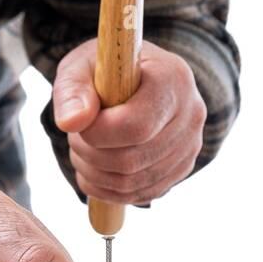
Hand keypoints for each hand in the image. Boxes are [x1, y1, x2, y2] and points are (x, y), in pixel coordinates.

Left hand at [52, 39, 206, 204]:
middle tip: (75, 137)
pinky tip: (94, 169)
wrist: (138, 78)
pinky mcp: (182, 168)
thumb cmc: (106, 70)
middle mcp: (191, 113)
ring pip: (133, 182)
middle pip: (133, 159)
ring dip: (95, 174)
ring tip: (82, 150)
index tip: (77, 123)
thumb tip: (71, 122)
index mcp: (172, 78)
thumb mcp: (81, 67)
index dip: (97, 134)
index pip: (136, 126)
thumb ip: (72, 91)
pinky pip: (141, 194)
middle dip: (90, 155)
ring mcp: (191, 145)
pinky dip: (108, 189)